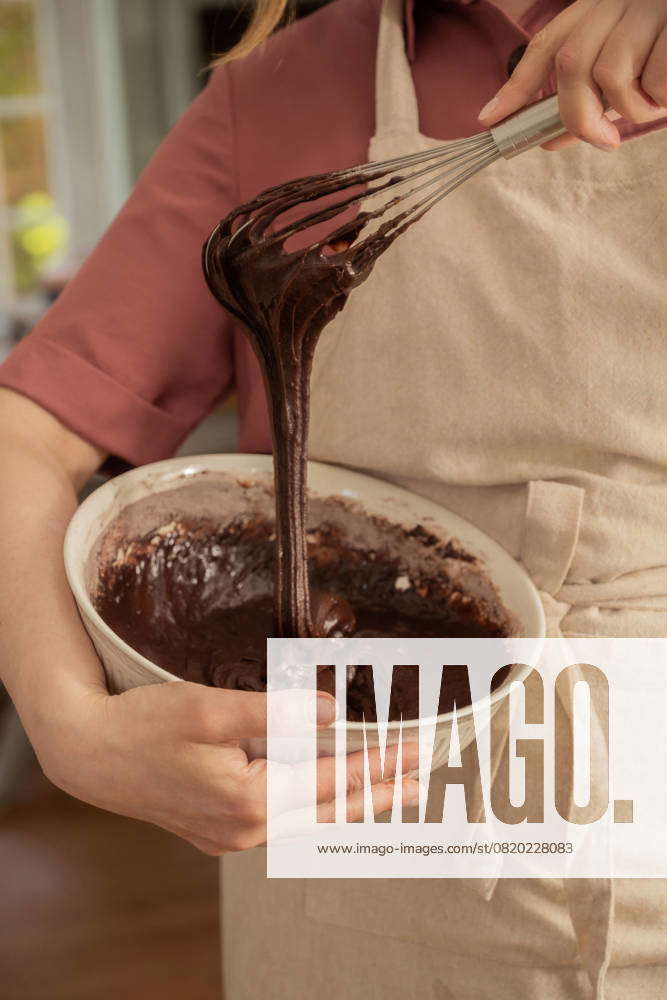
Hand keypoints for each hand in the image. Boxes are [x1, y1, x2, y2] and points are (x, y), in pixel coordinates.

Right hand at [28, 680, 419, 854]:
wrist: (88, 754)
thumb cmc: (144, 725)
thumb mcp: (209, 708)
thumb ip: (275, 712)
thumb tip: (333, 712)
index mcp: (251, 799)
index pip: (335, 780)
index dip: (379, 763)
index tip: (417, 750)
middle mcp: (247, 829)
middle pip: (330, 809)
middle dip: (379, 791)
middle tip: (422, 780)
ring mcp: (232, 836)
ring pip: (309, 820)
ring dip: (351, 803)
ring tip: (389, 793)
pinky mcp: (218, 831)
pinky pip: (283, 821)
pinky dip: (316, 808)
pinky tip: (327, 799)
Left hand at [478, 0, 666, 150]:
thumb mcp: (628, 56)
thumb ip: (591, 92)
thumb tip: (551, 137)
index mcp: (602, 5)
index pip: (548, 44)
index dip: (516, 85)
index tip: (490, 120)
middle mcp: (620, 0)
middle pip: (572, 64)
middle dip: (578, 114)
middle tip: (602, 139)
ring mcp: (650, 8)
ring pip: (612, 75)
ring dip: (631, 107)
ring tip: (654, 102)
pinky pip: (656, 79)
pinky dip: (661, 96)